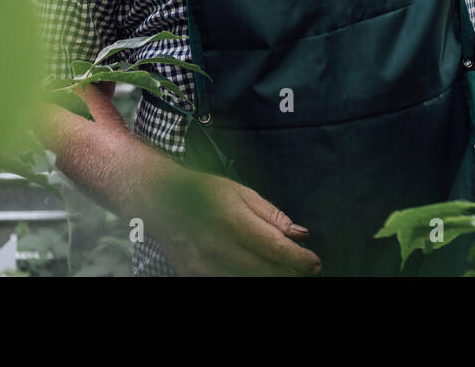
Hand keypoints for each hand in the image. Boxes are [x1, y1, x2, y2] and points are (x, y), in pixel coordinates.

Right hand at [143, 163, 321, 275]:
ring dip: (271, 276)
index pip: (274, 247)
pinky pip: (228, 282)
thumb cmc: (203, 193)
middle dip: (290, 273)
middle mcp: (217, 246)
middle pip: (265, 272)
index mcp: (231, 220)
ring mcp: (203, 266)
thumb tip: (300, 234)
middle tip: (305, 269)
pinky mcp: (193, 276)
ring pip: (248, 281)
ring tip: (283, 270)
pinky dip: (246, 278)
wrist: (159, 202)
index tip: (315, 263)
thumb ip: (271, 215)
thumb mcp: (240, 192)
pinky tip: (256, 270)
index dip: (299, 259)